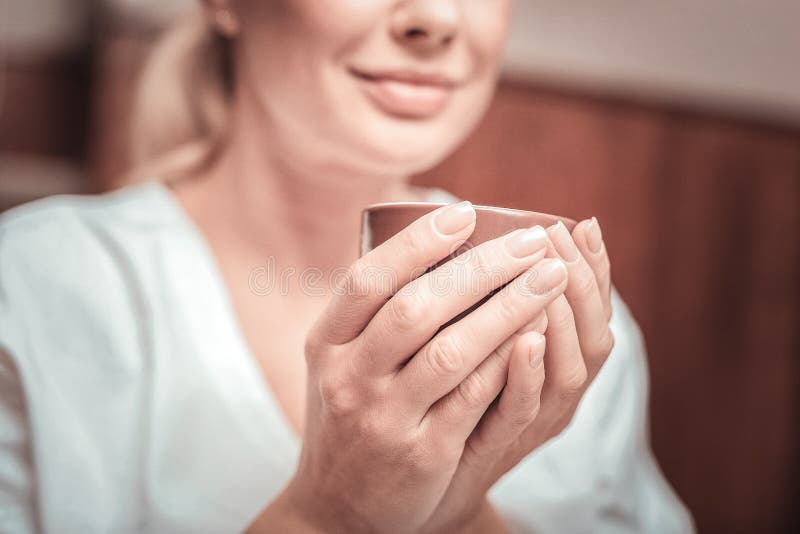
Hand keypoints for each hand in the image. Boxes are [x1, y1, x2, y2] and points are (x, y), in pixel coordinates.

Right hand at [249, 201, 569, 533]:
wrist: (338, 507)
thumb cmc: (351, 415)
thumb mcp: (342, 362)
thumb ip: (375, 313)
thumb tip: (432, 241)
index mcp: (327, 343)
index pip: (367, 280)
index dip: (417, 244)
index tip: (465, 213)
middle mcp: (348, 377)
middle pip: (416, 308)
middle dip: (482, 268)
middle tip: (532, 241)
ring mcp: (383, 418)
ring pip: (451, 351)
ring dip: (508, 308)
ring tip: (551, 276)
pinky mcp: (421, 453)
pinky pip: (474, 398)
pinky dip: (509, 361)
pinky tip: (540, 331)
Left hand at [421, 217, 613, 532]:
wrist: (420, 480)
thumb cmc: (450, 397)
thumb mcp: (479, 344)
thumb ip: (491, 302)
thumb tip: (489, 239)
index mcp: (557, 366)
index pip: (594, 314)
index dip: (597, 271)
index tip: (584, 224)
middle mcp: (556, 395)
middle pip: (592, 337)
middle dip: (580, 281)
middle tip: (557, 236)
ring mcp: (531, 423)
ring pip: (567, 371)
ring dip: (560, 318)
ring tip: (548, 270)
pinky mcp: (495, 445)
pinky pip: (522, 410)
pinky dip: (527, 374)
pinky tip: (524, 338)